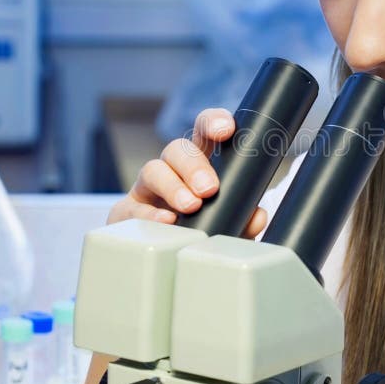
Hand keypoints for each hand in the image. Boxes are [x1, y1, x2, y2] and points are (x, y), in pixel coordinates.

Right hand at [106, 108, 267, 237]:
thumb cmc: (200, 233)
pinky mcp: (127, 213)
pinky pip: (134, 206)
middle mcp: (171, 170)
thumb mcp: (226, 227)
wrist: (163, 260)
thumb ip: (243, 221)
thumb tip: (257, 216)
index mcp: (199, 164)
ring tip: (191, 206)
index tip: (226, 129)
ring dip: (173, 186)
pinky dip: (150, 213)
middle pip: (177, 149)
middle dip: (194, 165)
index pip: (204, 132)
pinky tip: (167, 222)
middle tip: (209, 188)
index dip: (213, 123)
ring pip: (153, 170)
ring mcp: (147, 189)